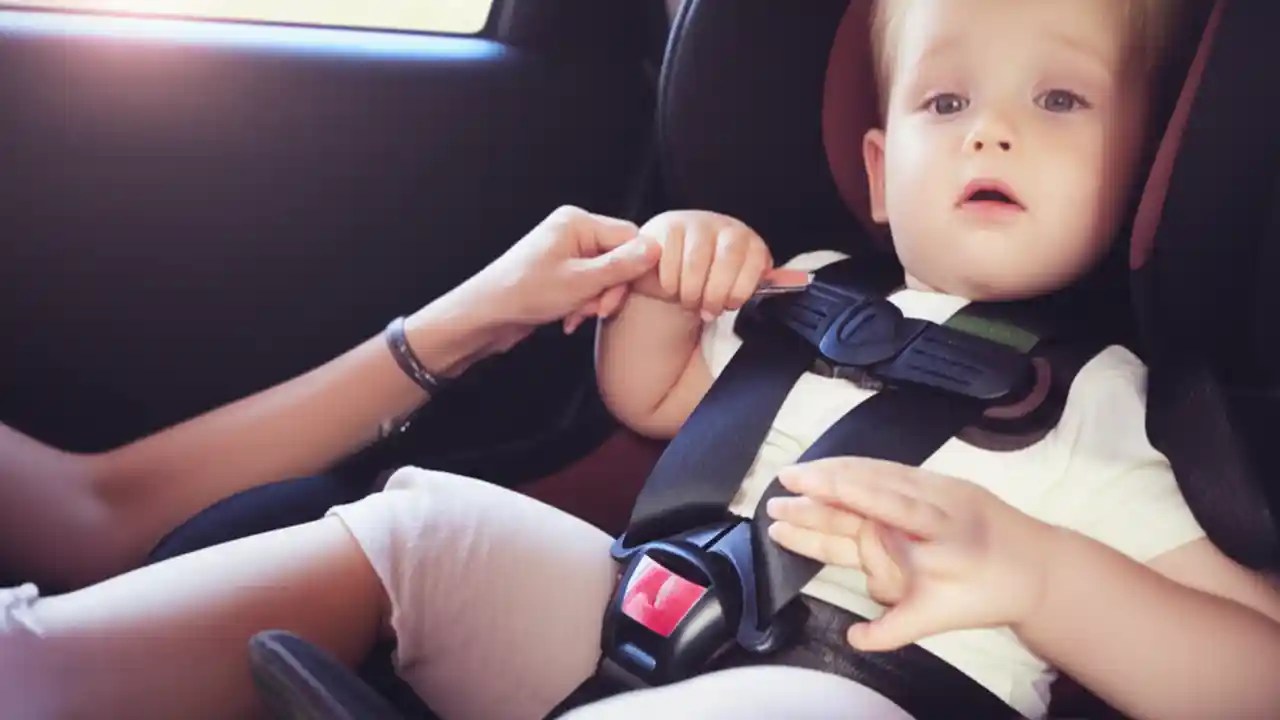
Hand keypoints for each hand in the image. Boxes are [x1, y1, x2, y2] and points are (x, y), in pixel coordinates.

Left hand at [444, 206, 660, 340]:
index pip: (630, 237)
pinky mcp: (560, 272)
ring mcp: (566, 251)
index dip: (633, 268)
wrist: (485, 315)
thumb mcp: (581, 281)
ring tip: (577, 315)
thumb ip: (621, 265)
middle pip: (619, 257)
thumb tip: (656, 249)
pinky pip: (588, 285)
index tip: (619, 295)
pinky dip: (584, 303)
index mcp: (578, 222)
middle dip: (611, 289)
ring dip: (596, 300)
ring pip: (605, 275)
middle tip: (597, 310)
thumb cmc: (525, 293)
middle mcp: (573, 231)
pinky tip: (570, 319)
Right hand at [631, 210, 773, 321]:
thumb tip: (778, 281)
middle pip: (728, 258)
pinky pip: (670, 259)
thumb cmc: (708, 276)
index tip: (730, 306)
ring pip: (696, 262)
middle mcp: (724, 227)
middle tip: (707, 312)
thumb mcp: (735, 283)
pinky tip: (670, 289)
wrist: (671, 255)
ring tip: (687, 302)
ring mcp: (695, 224)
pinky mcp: (668, 228)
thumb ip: (756, 285)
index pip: (755, 260)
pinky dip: (669, 283)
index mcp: (748, 240)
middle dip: (716, 293)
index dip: (742, 289)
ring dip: (690, 291)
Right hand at [764, 457, 1056, 651]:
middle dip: (820, 490)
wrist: (1038, 565)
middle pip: (869, 486)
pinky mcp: (932, 482)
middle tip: (776, 497)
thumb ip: (893, 628)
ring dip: (831, 476)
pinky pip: (886, 473)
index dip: (841, 490)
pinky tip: (829, 472)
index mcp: (936, 531)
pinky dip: (854, 472)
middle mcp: (932, 499)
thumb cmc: (987, 593)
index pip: (883, 501)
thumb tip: (852, 639)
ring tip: (792, 480)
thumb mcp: (940, 617)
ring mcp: (933, 486)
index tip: (802, 482)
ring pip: (875, 473)